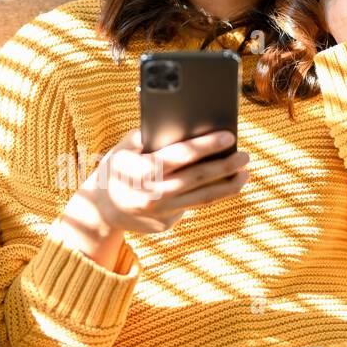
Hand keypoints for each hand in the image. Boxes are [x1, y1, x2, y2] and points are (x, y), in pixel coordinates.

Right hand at [78, 128, 249, 235]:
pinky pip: (192, 206)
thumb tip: (181, 122)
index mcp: (142, 171)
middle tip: (245, 156)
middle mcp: (153, 194)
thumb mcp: (123, 148)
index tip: (230, 136)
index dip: (207, 145)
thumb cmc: (116, 169)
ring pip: (201, 199)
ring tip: (244, 174)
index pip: (180, 156)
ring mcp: (160, 212)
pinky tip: (224, 184)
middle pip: (197, 178)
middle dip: (225, 166)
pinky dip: (211, 195)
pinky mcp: (166, 224)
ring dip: (227, 186)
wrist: (100, 210)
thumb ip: (147, 135)